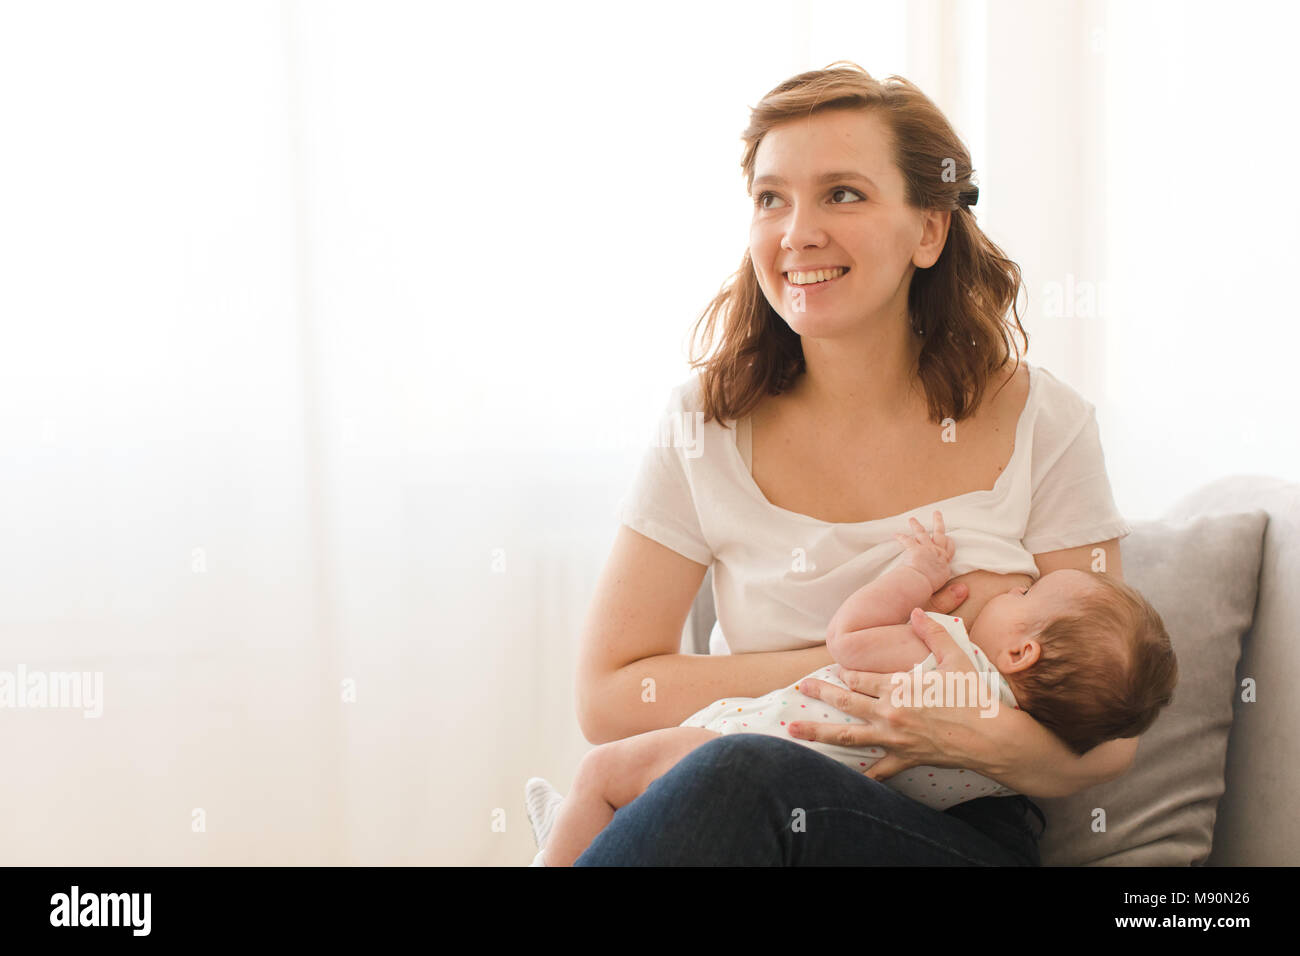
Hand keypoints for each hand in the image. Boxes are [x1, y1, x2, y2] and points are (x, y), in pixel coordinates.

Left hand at [789, 607, 989, 780]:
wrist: (991, 737)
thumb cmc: (974, 696)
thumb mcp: (955, 657)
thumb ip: (933, 633)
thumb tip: (915, 612)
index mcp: (898, 687)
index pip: (859, 678)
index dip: (846, 673)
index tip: (836, 669)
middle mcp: (889, 713)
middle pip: (845, 702)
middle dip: (820, 693)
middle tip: (801, 686)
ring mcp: (894, 739)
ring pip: (848, 736)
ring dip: (817, 731)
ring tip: (792, 729)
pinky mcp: (905, 758)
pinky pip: (878, 770)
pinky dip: (861, 774)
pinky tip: (842, 779)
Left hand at [894, 511, 953, 593]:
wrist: (918, 587)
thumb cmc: (927, 595)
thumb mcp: (940, 599)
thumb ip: (950, 598)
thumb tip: (964, 589)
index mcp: (944, 568)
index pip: (949, 552)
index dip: (949, 545)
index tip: (949, 540)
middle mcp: (938, 556)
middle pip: (941, 537)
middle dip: (939, 524)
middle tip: (937, 514)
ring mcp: (927, 551)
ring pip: (923, 534)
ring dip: (917, 525)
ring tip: (912, 519)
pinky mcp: (915, 550)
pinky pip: (908, 541)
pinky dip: (902, 537)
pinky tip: (896, 534)